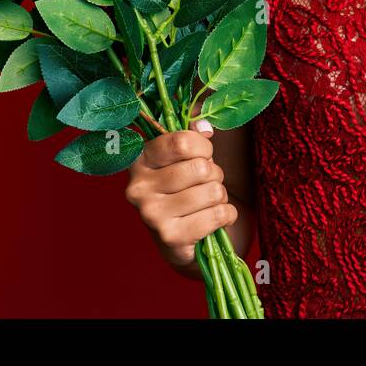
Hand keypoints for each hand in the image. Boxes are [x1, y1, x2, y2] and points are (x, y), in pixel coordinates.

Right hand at [124, 119, 235, 278]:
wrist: (183, 238)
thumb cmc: (186, 188)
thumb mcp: (185, 157)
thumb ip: (192, 135)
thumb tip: (204, 127)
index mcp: (140, 160)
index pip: (181, 142)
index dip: (203, 147)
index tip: (204, 155)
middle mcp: (139, 187)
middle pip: (200, 168)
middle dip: (214, 174)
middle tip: (205, 184)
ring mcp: (152, 214)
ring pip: (212, 191)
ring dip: (220, 196)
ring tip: (207, 202)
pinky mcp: (170, 237)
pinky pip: (218, 215)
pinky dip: (227, 215)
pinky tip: (215, 218)